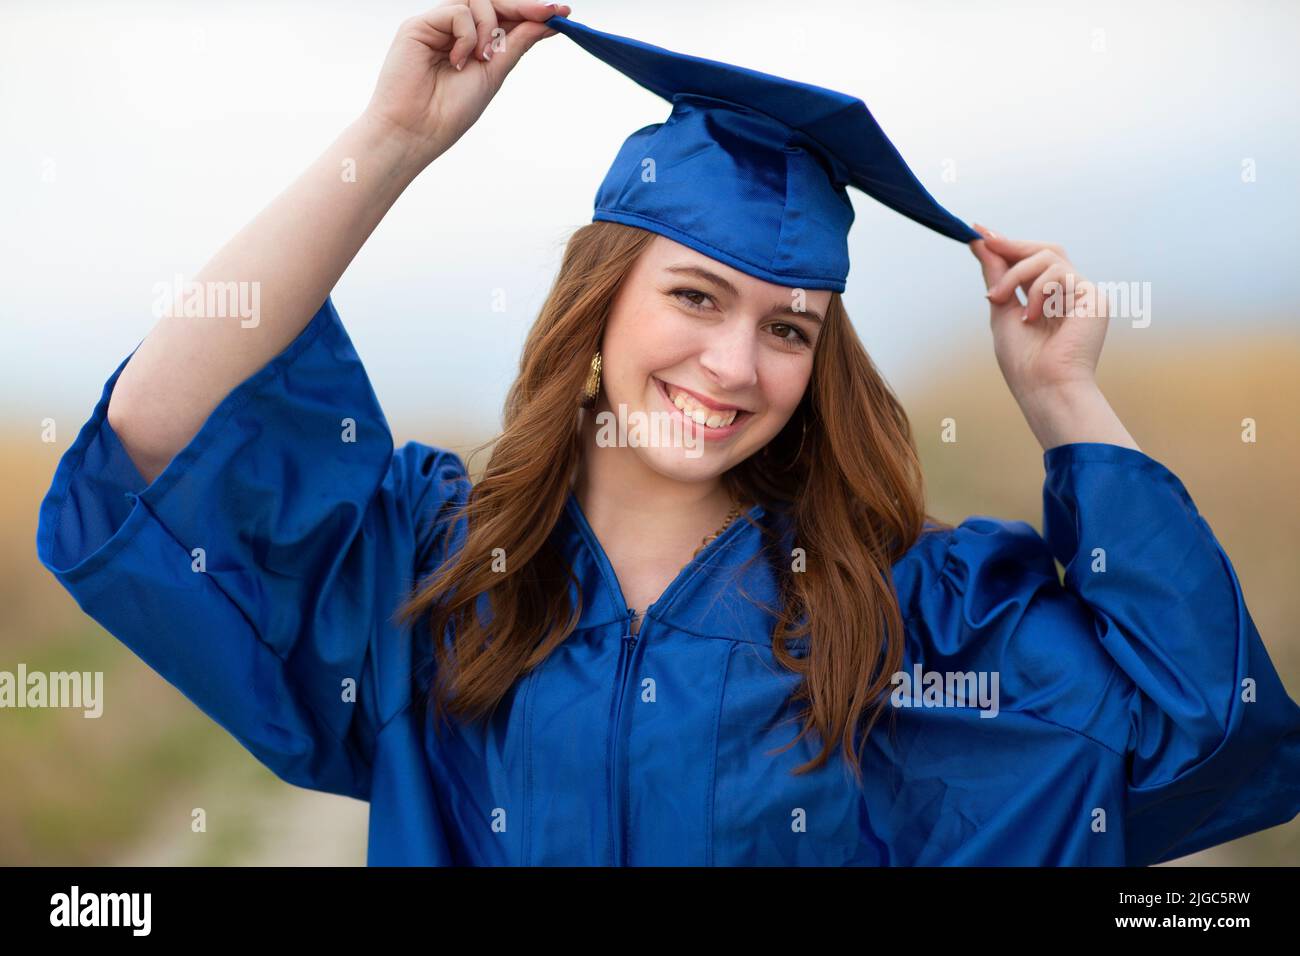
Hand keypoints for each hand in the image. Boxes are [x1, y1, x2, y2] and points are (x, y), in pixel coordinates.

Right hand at [363, 1, 570, 167]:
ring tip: (483, 60)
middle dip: (523, 6)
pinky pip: (458, 11)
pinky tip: (458, 61)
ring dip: (490, 29)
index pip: (504, 17)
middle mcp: (453, 30)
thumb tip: (545, 21)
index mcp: (472, 43)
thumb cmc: (450, 111)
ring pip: (477, 1)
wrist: (417, 131)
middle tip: (549, 13)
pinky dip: (467, 36)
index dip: (530, 12)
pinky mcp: (419, 25)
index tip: (561, 13)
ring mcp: (436, 25)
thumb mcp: (494, 73)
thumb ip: (515, 44)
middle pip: (493, 1)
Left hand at [969, 224, 1107, 403]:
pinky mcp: (1094, 297)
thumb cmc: (1023, 360)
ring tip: (1000, 300)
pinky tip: (1033, 316)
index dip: (1008, 245)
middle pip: (1045, 250)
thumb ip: (995, 275)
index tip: (978, 232)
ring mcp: (1083, 293)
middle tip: (986, 244)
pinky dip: (1039, 292)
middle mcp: (1068, 293)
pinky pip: (1062, 273)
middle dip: (1012, 247)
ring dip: (1017, 274)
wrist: (1043, 386)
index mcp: (1049, 298)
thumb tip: (979, 242)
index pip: (1032, 261)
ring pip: (1048, 257)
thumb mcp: (1001, 309)